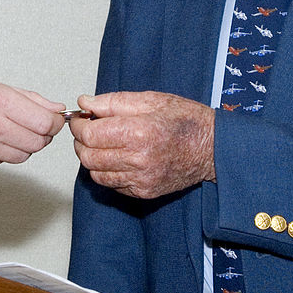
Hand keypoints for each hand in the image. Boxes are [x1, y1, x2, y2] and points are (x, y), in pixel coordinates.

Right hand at [0, 80, 64, 174]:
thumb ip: (29, 99)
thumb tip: (56, 109)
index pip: (46, 123)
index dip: (54, 123)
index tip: (52, 121)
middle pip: (38, 142)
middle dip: (40, 135)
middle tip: (30, 126)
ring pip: (23, 156)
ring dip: (21, 146)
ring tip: (4, 132)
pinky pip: (2, 163)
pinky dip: (0, 154)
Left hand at [69, 91, 214, 198]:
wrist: (213, 148)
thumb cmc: (185, 119)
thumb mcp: (150, 99)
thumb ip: (113, 102)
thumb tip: (85, 103)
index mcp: (139, 132)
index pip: (90, 135)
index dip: (78, 126)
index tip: (80, 119)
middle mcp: (139, 160)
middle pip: (89, 157)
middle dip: (81, 142)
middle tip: (87, 130)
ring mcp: (142, 180)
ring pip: (97, 174)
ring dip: (92, 158)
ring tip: (101, 143)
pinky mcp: (144, 192)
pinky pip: (112, 185)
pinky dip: (107, 172)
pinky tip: (116, 157)